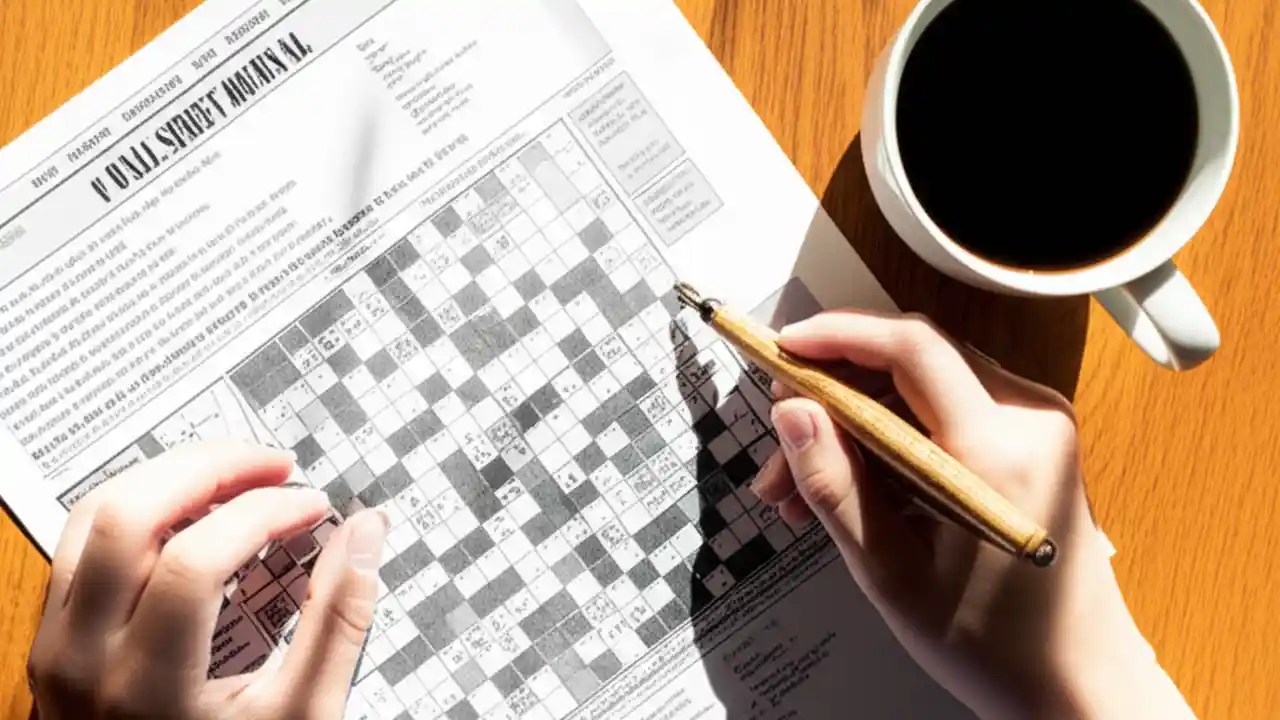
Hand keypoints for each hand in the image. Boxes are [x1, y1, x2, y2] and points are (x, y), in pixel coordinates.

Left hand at [27, 440, 386, 718]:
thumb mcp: (300, 715)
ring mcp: (59, 644)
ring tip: (235, 476)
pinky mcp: (54, 634)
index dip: (264, 512)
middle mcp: (86, 657)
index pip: (195, 558)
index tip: (311, 506)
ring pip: (94, 514)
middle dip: (211, 468)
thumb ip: (338, 622)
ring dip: (170, 476)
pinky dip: (139, 504)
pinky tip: (192, 508)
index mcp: (148, 684)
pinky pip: (80, 538)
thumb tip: (365, 533)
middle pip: (129, 515)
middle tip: (273, 465)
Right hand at [751, 310, 1193, 719]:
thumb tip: (791, 411)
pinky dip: (890, 437)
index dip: (838, 336)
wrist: (1075, 680)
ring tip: (798, 487)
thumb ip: (835, 486)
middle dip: (832, 396)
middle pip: (909, 364)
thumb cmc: (991, 643)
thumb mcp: (891, 573)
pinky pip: (944, 411)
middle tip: (777, 453)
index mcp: (999, 450)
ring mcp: (1035, 425)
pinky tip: (849, 484)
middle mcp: (1029, 419)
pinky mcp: (1030, 438)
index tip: (782, 350)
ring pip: (919, 388)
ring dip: (853, 422)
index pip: (912, 349)